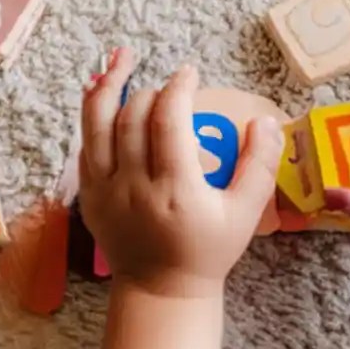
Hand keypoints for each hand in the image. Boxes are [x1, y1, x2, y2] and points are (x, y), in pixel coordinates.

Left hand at [78, 47, 285, 298]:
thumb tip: (265, 120)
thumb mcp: (246, 213)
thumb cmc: (208, 250)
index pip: (169, 120)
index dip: (178, 87)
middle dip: (151, 90)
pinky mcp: (89, 196)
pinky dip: (91, 115)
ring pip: (96, 125)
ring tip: (120, 58)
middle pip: (132, 117)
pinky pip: (84, 146)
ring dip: (107, 86)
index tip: (189, 73)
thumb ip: (260, 165)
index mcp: (175, 190)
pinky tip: (100, 92)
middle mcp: (134, 187)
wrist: (161, 290)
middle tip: (170, 85)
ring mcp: (105, 191)